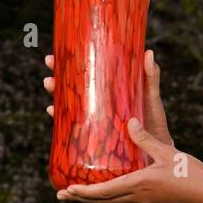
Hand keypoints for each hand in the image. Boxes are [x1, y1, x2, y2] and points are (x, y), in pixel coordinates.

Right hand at [44, 49, 174, 146]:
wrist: (154, 150)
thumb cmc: (153, 120)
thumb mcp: (151, 95)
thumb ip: (151, 76)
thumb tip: (148, 52)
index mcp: (109, 89)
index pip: (86, 72)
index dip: (70, 63)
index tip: (57, 54)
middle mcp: (97, 103)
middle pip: (72, 85)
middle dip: (57, 74)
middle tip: (49, 63)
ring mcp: (92, 118)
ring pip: (67, 103)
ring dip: (55, 93)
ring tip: (49, 84)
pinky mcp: (91, 135)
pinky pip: (70, 125)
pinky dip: (59, 117)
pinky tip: (52, 110)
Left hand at [56, 117, 202, 202]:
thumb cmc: (191, 176)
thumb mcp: (168, 154)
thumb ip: (146, 139)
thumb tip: (128, 122)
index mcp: (139, 185)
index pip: (104, 191)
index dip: (83, 191)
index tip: (67, 189)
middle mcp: (137, 197)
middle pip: (102, 200)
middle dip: (81, 198)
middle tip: (61, 194)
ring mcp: (143, 202)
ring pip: (111, 202)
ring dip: (93, 198)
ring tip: (78, 192)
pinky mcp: (150, 202)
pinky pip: (123, 200)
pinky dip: (109, 196)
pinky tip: (107, 188)